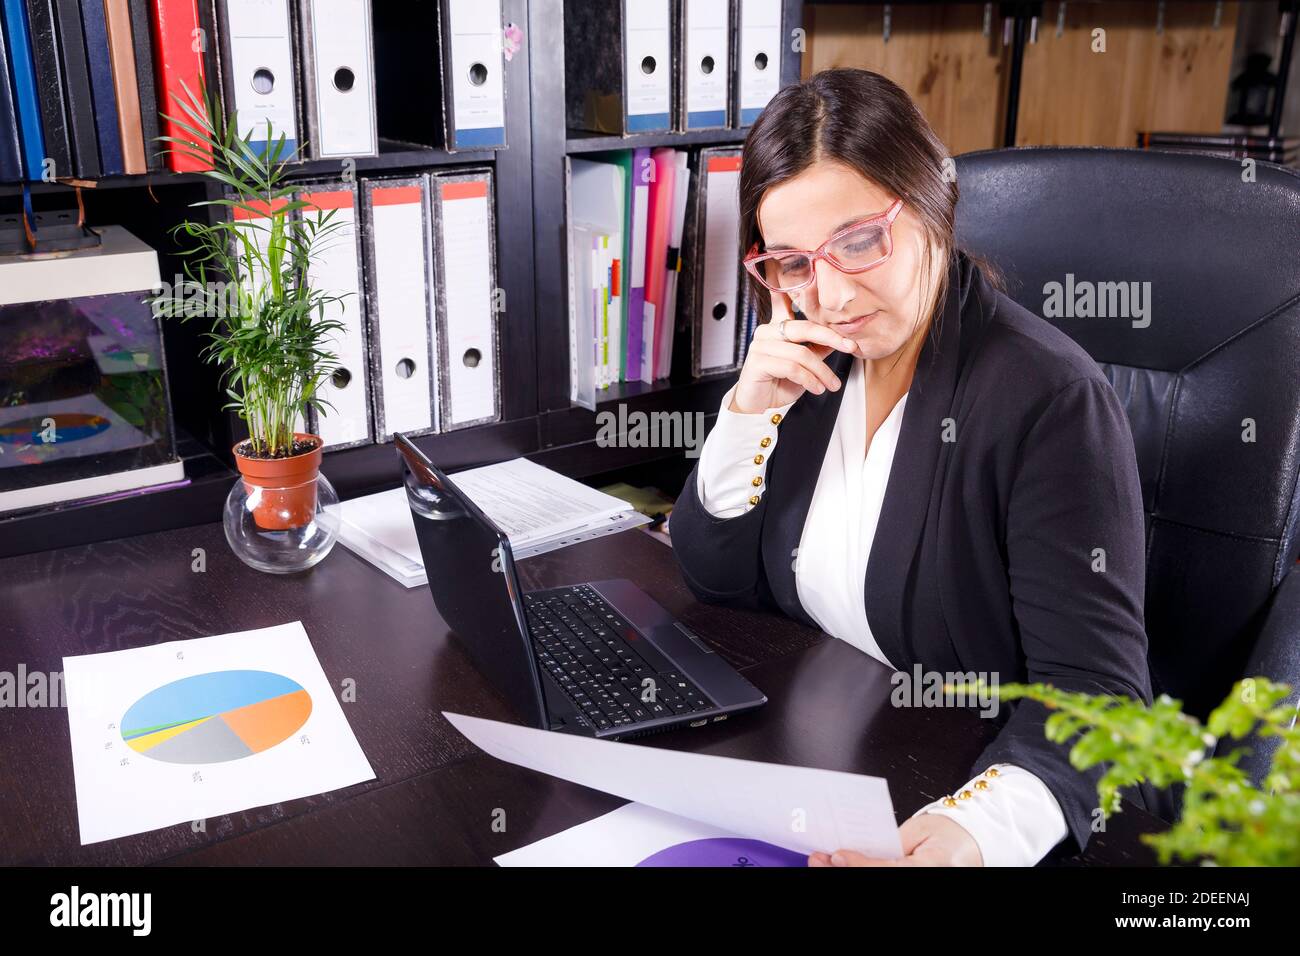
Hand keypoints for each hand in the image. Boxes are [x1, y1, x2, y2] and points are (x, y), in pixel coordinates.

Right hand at [730, 289, 857, 413]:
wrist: (760, 407)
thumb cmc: (781, 382)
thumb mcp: (805, 363)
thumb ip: (818, 347)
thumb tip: (842, 338)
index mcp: (777, 326)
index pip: (781, 300)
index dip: (785, 284)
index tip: (793, 267)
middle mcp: (766, 331)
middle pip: (804, 327)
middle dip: (831, 338)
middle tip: (850, 348)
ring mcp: (759, 345)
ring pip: (801, 353)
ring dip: (822, 371)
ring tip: (831, 385)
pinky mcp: (757, 362)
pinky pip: (792, 367)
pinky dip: (810, 380)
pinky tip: (817, 388)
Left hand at [807, 813, 983, 866]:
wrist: (971, 845)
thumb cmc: (949, 834)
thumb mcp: (919, 830)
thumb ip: (891, 843)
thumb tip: (857, 851)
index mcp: (932, 866)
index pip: (888, 870)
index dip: (860, 864)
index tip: (837, 855)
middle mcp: (923, 880)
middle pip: (875, 880)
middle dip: (843, 872)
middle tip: (819, 859)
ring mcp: (915, 885)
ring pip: (873, 883)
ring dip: (844, 874)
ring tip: (822, 863)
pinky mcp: (908, 883)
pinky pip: (880, 880)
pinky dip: (858, 871)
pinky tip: (839, 866)